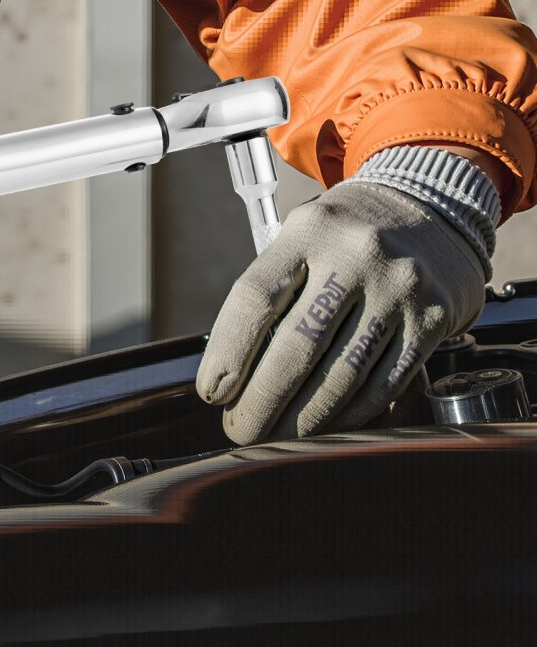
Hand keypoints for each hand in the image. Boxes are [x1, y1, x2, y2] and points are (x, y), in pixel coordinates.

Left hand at [196, 181, 485, 443]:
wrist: (434, 208)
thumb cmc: (345, 236)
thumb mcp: (302, 237)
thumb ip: (271, 291)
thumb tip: (229, 371)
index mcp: (307, 230)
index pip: (253, 299)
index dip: (227, 353)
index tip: (211, 391)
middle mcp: (354, 254)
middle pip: (295, 347)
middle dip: (260, 401)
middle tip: (239, 431)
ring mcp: (398, 287)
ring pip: (340, 374)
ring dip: (302, 419)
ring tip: (275, 438)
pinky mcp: (433, 318)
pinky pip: (384, 383)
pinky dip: (349, 414)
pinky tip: (324, 427)